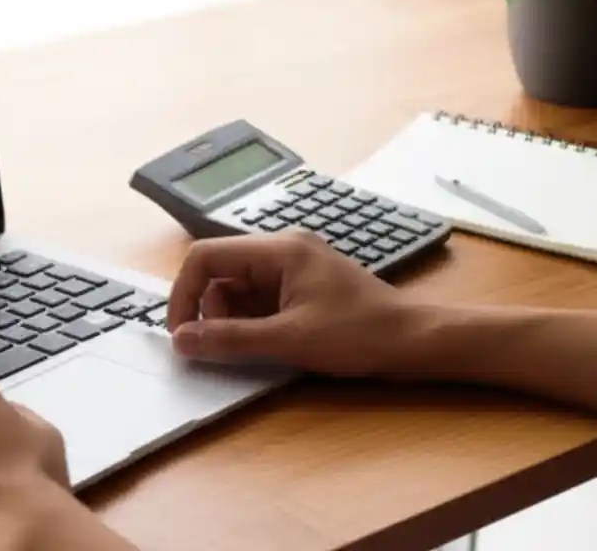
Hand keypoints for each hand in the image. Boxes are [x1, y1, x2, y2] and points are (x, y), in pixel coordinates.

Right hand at [167, 230, 427, 376]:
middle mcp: (282, 251)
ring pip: (237, 290)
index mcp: (278, 249)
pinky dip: (251, 323)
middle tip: (222, 346)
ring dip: (231, 320)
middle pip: (220, 273)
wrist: (416, 342)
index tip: (181, 332)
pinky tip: (267, 345)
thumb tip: (181, 340)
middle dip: (210, 311)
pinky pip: (259, 300)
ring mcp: (293, 269)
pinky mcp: (302, 289)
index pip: (206, 257)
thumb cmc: (359, 334)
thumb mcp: (289, 339)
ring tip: (252, 348)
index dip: (184, 293)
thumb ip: (230, 338)